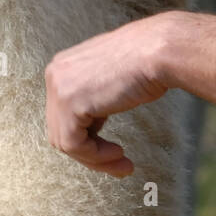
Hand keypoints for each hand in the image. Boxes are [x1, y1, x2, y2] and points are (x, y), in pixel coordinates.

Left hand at [44, 15, 176, 176]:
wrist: (159, 51)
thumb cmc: (147, 62)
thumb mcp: (111, 78)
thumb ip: (94, 94)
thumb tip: (91, 124)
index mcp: (64, 66)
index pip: (63, 113)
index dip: (88, 136)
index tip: (114, 150)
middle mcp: (56, 74)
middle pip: (60, 129)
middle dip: (89, 152)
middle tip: (119, 163)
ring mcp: (59, 88)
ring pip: (65, 141)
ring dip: (94, 158)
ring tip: (122, 164)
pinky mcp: (70, 103)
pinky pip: (74, 145)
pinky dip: (95, 156)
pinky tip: (119, 154)